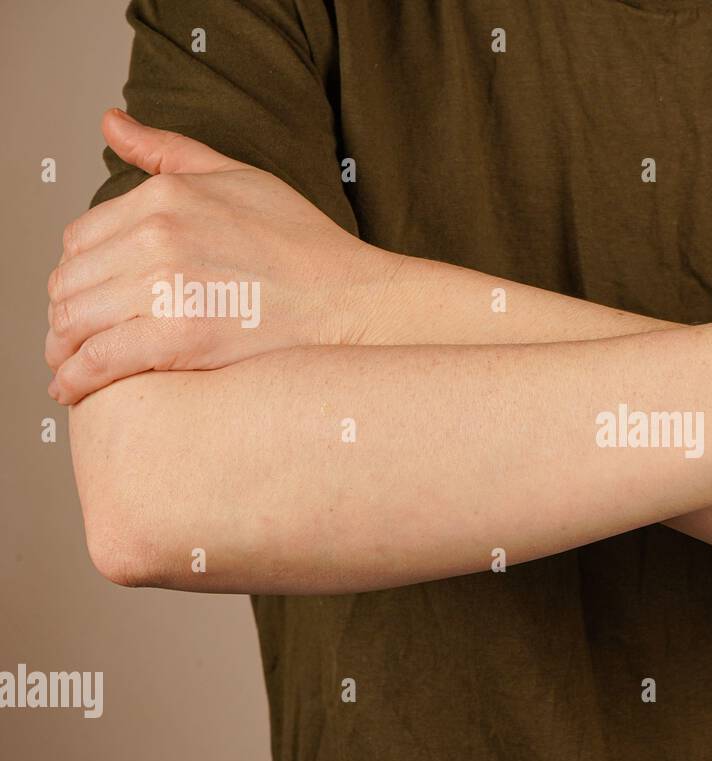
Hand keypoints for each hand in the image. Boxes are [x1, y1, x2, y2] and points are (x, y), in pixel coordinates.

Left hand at [45, 109, 399, 403]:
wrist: (352, 301)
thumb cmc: (306, 245)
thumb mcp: (237, 177)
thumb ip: (167, 151)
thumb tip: (111, 123)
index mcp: (164, 196)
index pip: (80, 239)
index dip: (79, 273)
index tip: (90, 297)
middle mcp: (157, 236)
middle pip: (71, 282)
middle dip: (66, 314)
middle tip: (77, 338)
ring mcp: (165, 287)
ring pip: (75, 322)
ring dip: (62, 350)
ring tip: (70, 366)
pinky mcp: (177, 337)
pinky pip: (100, 360)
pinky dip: (76, 379)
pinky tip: (73, 388)